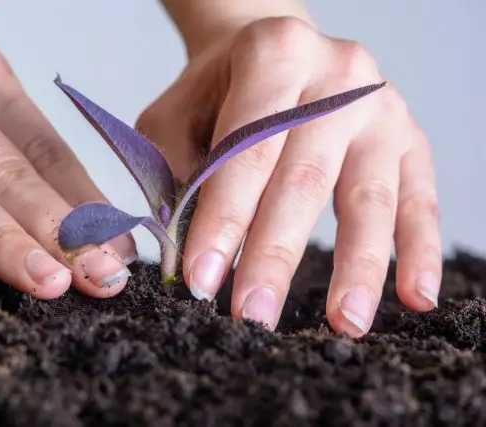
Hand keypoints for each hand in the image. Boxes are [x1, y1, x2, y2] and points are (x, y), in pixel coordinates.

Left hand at [137, 17, 440, 336]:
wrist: (277, 51)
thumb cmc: (219, 91)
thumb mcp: (177, 115)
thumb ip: (176, 177)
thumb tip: (184, 258)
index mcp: (274, 56)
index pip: (246, 151)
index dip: (223, 219)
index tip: (202, 279)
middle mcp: (338, 77)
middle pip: (305, 180)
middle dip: (275, 255)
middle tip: (254, 315)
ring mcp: (380, 108)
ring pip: (369, 197)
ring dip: (356, 267)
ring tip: (343, 323)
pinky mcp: (411, 138)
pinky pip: (420, 200)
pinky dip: (421, 251)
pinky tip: (416, 296)